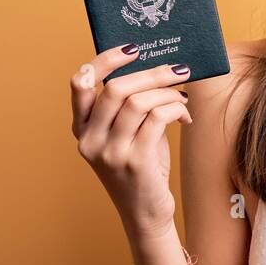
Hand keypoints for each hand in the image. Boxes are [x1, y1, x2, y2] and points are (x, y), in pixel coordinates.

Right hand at [70, 45, 192, 239]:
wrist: (145, 215)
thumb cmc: (139, 168)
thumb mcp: (125, 135)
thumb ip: (127, 106)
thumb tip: (155, 68)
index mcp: (81, 129)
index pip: (81, 83)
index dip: (105, 60)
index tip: (133, 49)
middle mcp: (90, 140)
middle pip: (116, 88)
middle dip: (151, 73)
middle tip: (178, 69)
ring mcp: (110, 152)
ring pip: (138, 101)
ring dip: (168, 92)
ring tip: (182, 96)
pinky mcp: (135, 162)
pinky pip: (158, 118)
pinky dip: (176, 109)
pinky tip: (184, 116)